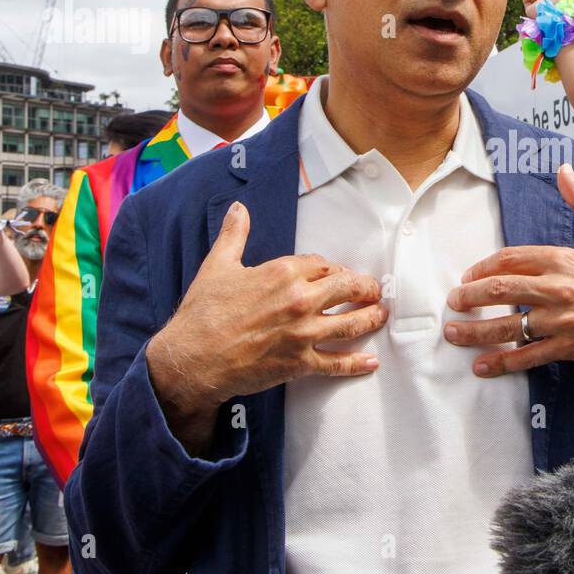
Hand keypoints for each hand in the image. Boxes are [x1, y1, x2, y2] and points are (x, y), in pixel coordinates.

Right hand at [146, 202, 387, 432]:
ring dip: (371, 318)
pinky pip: (337, 362)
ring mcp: (304, 333)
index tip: (337, 273)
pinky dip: (357, 364)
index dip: (333, 268)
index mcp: (283, 273)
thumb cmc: (203, 313)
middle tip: (373, 291)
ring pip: (352, 323)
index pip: (323, 264)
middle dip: (365, 288)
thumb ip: (234, 235)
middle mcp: (300, 300)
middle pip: (348, 287)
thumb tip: (238, 209)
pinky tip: (371, 363)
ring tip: (381, 315)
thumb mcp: (218, 265)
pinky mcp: (301, 363)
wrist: (192, 358)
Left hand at [443, 164, 573, 375]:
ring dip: (476, 332)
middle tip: (452, 302)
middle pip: (502, 290)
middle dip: (470, 297)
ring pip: (510, 327)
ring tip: (454, 333)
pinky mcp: (569, 347)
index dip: (484, 267)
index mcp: (564, 259)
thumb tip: (564, 168)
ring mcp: (563, 321)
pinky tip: (482, 367)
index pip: (511, 259)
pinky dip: (503, 363)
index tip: (468, 275)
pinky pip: (530, 356)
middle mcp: (559, 289)